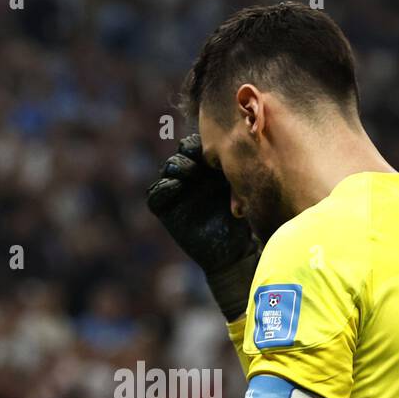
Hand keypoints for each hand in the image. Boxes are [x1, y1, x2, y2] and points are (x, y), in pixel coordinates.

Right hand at [147, 134, 256, 320]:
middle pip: (182, 154)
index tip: (212, 147)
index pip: (200, 146)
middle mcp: (192, 178)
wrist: (232, 255)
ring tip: (188, 171)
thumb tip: (241, 146)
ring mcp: (178, 193)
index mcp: (210, 169)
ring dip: (176, 166)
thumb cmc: (242, 223)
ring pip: (168, 170)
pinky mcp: (167, 210)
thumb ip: (236, 173)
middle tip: (199, 157)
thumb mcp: (241, 194)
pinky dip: (162, 188)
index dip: (202, 143)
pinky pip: (155, 196)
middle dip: (188, 152)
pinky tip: (175, 185)